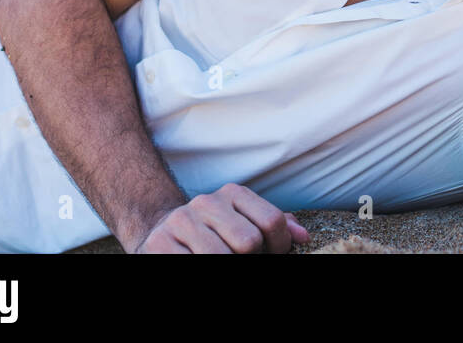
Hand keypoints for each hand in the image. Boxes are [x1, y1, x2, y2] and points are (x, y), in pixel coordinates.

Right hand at [131, 183, 309, 252]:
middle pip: (248, 242)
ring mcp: (181, 222)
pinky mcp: (159, 244)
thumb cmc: (214, 230)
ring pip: (221, 257)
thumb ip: (275, 225)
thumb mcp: (243, 219)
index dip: (279, 246)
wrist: (161, 229)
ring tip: (225, 260)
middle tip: (244, 259)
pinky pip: (193, 264)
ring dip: (227, 265)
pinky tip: (201, 263)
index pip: (271, 221)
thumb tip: (303, 237)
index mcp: (233, 193)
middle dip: (252, 258)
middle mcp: (206, 203)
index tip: (274, 254)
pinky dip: (204, 268)